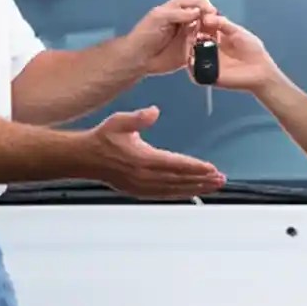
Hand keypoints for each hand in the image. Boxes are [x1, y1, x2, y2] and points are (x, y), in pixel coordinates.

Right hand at [87, 106, 225, 198]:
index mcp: (143, 159)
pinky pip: (165, 195)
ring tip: (213, 187)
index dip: (195, 167)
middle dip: (202, 180)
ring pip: (175, 190)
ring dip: (195, 188)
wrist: (85, 158)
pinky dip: (181, 194)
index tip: (212, 168)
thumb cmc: (102, 138)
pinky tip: (192, 192)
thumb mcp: (119, 121)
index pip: (175, 164)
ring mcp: (142, 186)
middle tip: (221, 180)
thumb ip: (138, 118)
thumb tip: (154, 110)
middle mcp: (145, 176)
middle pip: (179, 180)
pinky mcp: (139, 191)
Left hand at [122, 0, 217, 75]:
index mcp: (178, 9)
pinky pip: (204, 46)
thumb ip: (178, 13)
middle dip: (212, 18)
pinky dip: (211, 45)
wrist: (139, 58)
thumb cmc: (146, 34)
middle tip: (216, 24)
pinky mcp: (191, 51)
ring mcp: (190, 36)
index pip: (195, 3)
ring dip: (214, 31)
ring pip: (207, 30)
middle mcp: (186, 21)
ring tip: (216, 35)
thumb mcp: (159, 18)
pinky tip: (213, 46)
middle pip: (205, 15)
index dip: (204, 5)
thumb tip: (198, 12)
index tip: (212, 11)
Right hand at [194, 14, 281, 94]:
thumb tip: (205, 18)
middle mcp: (209, 50)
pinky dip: (190, 63)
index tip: (193, 15)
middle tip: (190, 27)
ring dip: (187, 46)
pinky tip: (193, 54)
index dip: (196, 22)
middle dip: (189, 33)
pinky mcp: (207, 76)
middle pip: (192, 41)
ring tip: (191, 39)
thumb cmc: (253, 50)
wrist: (261, 71)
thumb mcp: (238, 31)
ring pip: (190, 54)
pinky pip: (193, 71)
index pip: (200, 29)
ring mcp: (207, 63)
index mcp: (216, 38)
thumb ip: (222, 23)